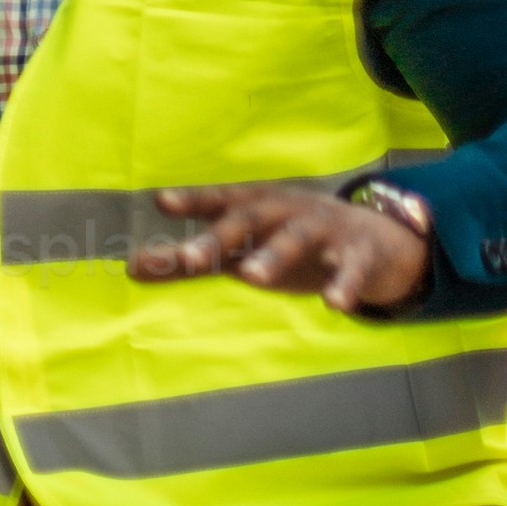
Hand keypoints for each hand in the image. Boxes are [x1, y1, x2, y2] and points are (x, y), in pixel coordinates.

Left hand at [127, 181, 431, 314]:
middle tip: (191, 259)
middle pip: (249, 220)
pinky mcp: (358, 256)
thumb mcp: (242, 249)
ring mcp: (323, 231)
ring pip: (296, 239)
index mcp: (256, 207)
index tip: (161, 202)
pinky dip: (344, 285)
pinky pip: (350, 271)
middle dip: (220, 237)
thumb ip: (188, 261)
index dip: (193, 201)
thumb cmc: (289, 243)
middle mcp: (284, 212)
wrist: (375, 240)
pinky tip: (335, 304)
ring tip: (253, 276)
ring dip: (274, 255)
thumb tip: (131, 268)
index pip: (220, 202)